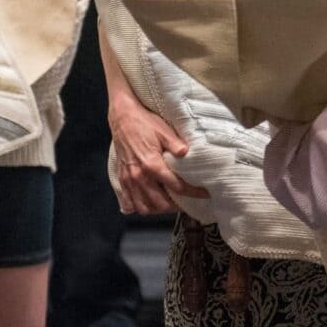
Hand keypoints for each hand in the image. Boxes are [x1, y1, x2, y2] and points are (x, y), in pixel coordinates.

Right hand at [108, 93, 208, 214]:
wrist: (122, 117)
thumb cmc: (144, 123)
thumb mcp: (164, 130)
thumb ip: (176, 145)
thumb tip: (188, 154)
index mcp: (152, 165)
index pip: (177, 187)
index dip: (193, 192)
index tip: (204, 194)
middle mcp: (139, 177)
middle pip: (160, 204)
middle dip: (175, 206)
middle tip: (185, 201)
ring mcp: (129, 180)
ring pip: (144, 208)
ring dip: (157, 209)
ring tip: (167, 203)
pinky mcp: (121, 179)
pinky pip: (129, 202)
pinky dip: (139, 207)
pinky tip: (148, 202)